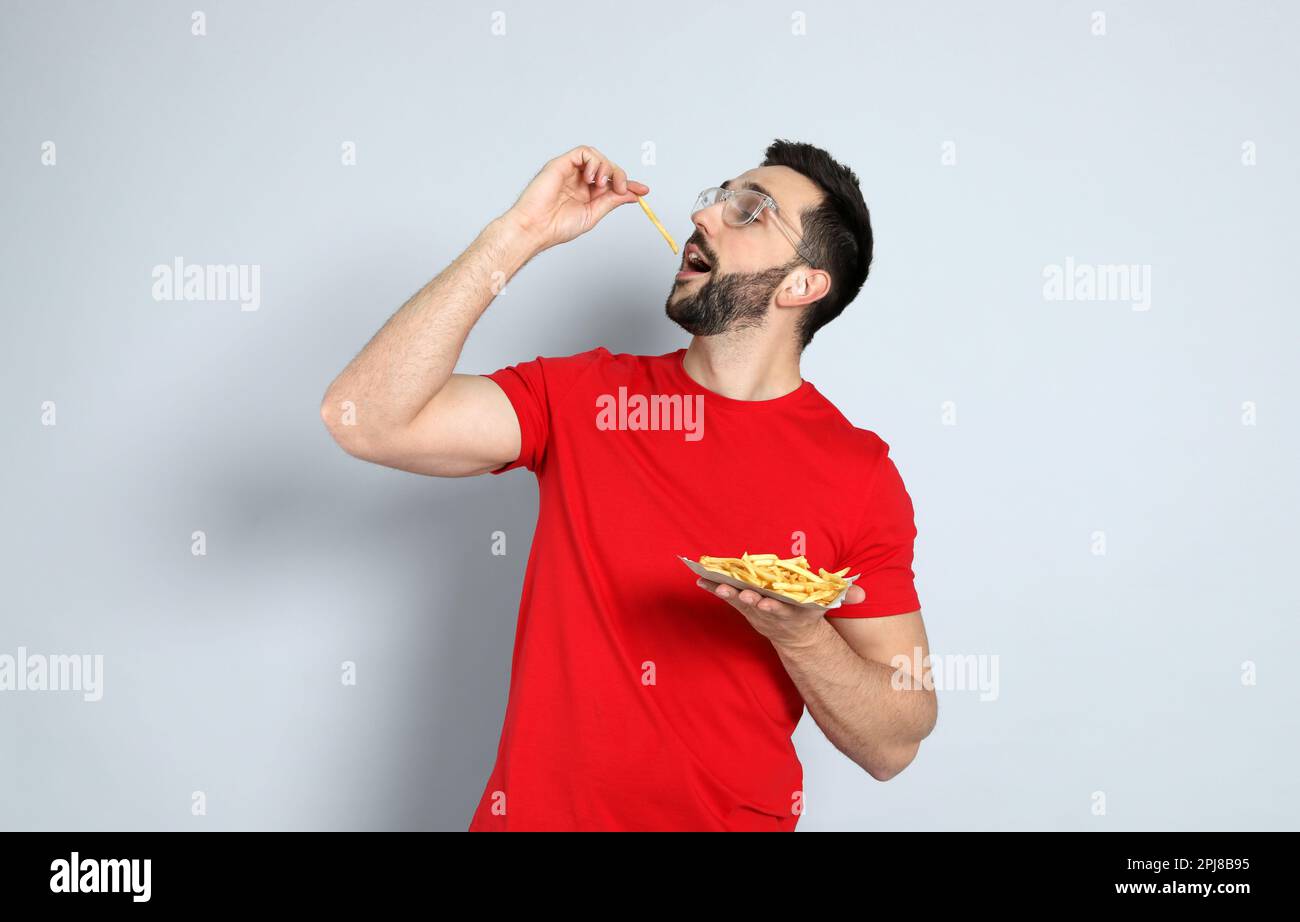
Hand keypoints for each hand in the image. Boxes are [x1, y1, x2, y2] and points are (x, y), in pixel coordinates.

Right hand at [502, 145, 649, 250]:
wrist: (537, 227)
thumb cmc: (557, 226)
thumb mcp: (593, 214)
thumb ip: (612, 201)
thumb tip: (633, 195)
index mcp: (586, 194)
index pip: (612, 182)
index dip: (629, 184)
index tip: (644, 190)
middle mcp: (579, 180)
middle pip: (607, 166)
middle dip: (619, 175)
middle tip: (622, 189)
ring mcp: (570, 171)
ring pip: (597, 156)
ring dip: (606, 168)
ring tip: (601, 184)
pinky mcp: (561, 163)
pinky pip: (583, 152)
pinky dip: (593, 162)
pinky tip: (591, 178)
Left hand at [695, 577, 866, 646]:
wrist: (796, 637)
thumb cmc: (811, 612)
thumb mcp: (829, 606)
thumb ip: (844, 596)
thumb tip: (861, 593)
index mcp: (793, 613)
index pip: (784, 609)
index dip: (774, 607)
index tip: (766, 602)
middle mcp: (773, 614)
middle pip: (759, 607)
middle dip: (749, 601)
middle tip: (740, 594)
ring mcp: (757, 614)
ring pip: (740, 604)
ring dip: (727, 595)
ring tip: (715, 585)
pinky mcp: (745, 609)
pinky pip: (728, 599)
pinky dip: (715, 589)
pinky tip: (700, 579)